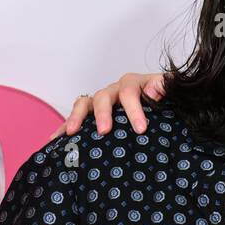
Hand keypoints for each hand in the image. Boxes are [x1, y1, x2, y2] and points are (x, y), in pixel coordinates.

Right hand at [49, 71, 164, 138]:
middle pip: (103, 97)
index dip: (134, 109)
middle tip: (104, 131)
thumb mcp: (169, 93)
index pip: (130, 92)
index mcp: (133, 85)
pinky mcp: (91, 114)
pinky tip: (55, 140)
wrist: (159, 103)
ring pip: (84, 104)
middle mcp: (114, 91)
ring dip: (77, 117)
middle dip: (103, 114)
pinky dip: (65, 127)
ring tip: (73, 132)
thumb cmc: (163, 101)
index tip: (140, 128)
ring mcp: (100, 102)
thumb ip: (165, 88)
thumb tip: (156, 90)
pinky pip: (75, 117)